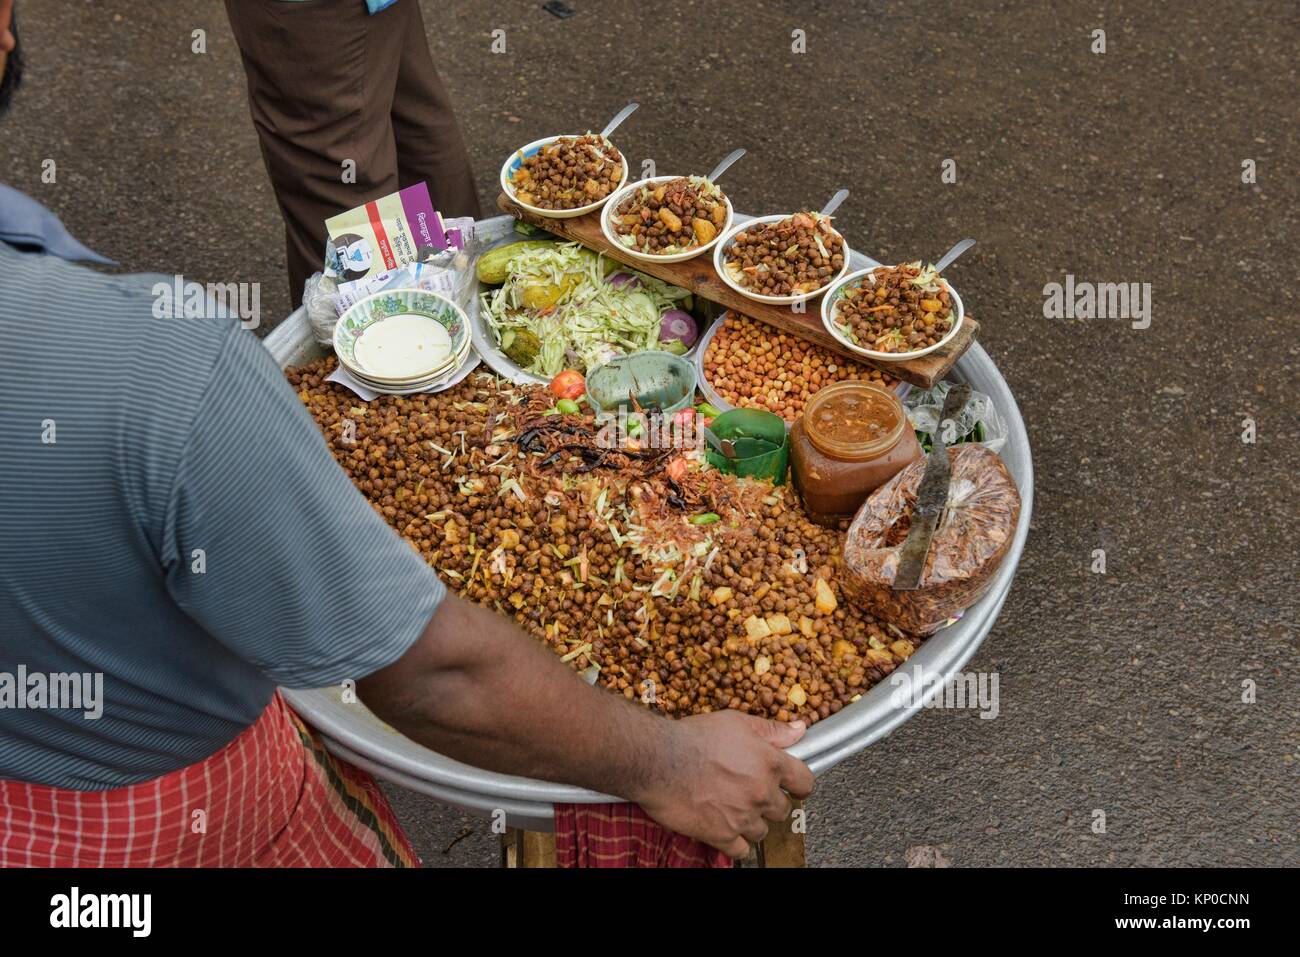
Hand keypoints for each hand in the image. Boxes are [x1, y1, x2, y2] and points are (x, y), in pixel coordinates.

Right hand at [635, 711, 814, 858]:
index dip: (799, 784)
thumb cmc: (693, 738)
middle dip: (769, 802)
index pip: (804, 782)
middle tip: (749, 792)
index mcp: (770, 763)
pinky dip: (735, 842)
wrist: (659, 760)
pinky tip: (724, 828)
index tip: (792, 786)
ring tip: (732, 807)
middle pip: (782, 809)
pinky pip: (741, 850)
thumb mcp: (736, 722)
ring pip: (762, 831)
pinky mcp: (722, 835)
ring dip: (751, 822)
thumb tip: (798, 729)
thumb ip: (770, 730)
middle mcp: (762, 792)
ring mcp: (744, 817)